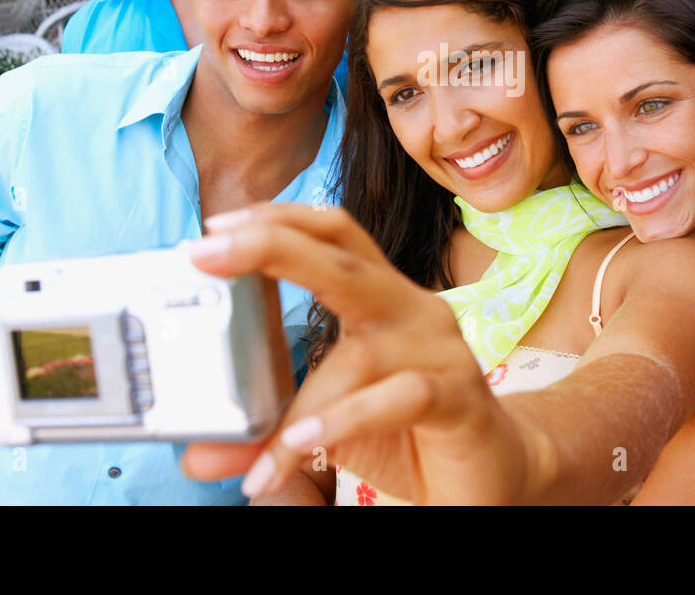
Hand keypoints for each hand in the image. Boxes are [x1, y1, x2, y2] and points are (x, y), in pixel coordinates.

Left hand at [179, 203, 535, 503]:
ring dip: (300, 405)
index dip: (276, 220)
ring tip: (250, 449)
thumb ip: (269, 429)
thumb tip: (198, 453)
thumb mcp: (329, 423)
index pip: (333, 234)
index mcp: (384, 296)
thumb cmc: (411, 431)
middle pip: (341, 258)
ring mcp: (440, 350)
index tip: (214, 225)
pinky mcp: (458, 397)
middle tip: (204, 249)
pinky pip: (398, 396)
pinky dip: (343, 419)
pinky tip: (301, 443)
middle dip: (270, 244)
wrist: (496, 474)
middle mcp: (413, 309)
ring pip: (359, 350)